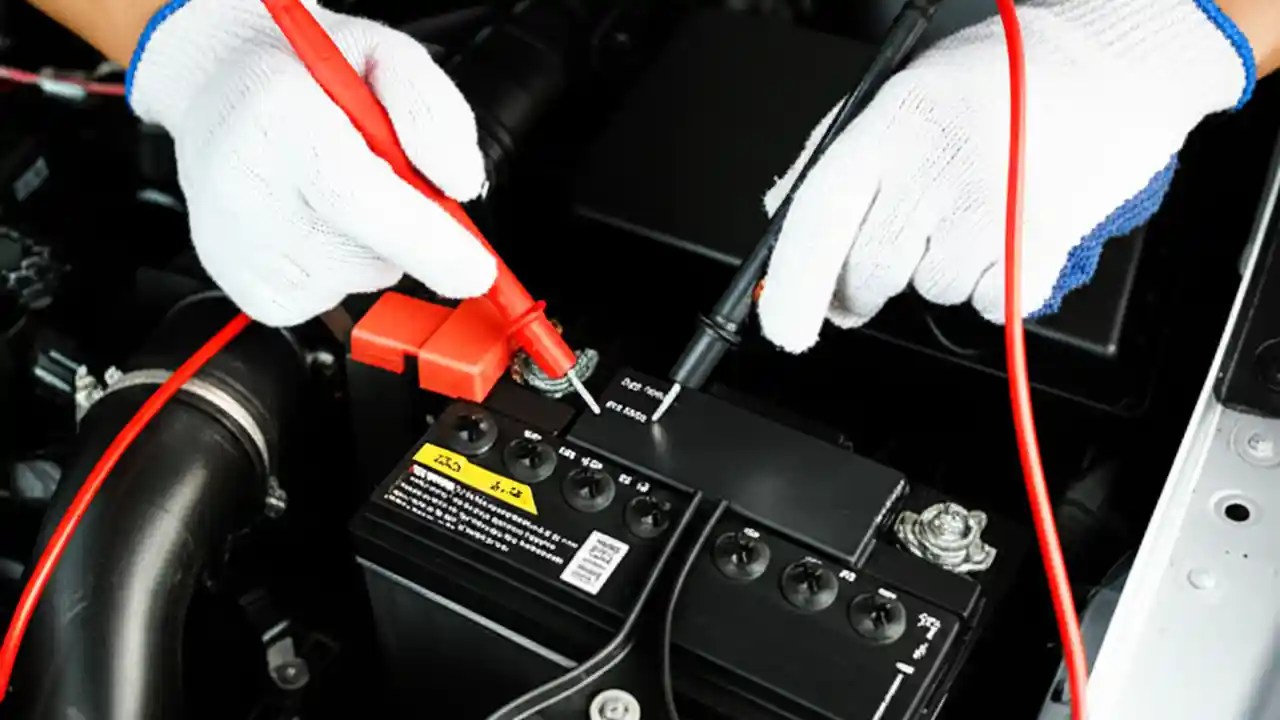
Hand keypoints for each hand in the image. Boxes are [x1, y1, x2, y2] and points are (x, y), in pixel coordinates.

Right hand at [127, 0, 493, 326]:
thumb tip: (459, 183)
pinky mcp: (241, 285)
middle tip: (390, 182)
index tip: (476, 271)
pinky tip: (313, 221)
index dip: (425, 241)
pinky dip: (338, 269)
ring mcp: (234, 243)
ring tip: (334, 190)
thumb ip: (431, 109)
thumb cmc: (305, 72)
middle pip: (364, 253)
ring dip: (370, 246)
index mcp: (278, 115)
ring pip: (354, 279)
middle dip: (410, 235)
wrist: (218, 84)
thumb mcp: (381, 52)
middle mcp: (244, 183)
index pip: (356, 196)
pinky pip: (326, 299)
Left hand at [756, 0, 1255, 352]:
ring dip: (942, 269)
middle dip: (865, 284)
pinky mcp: (1044, 248)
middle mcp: (938, 168)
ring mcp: (993, 212)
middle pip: (868, 275)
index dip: (792, 285)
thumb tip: (779, 217)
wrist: (1111, 66)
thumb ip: (833, 156)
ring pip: (932, 292)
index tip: (783, 327)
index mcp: (893, 123)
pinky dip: (996, 285)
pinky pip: (993, 307)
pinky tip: (1010, 228)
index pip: (819, 218)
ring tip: (978, 206)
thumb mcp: (900, 91)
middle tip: (898, 246)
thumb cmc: (1001, 79)